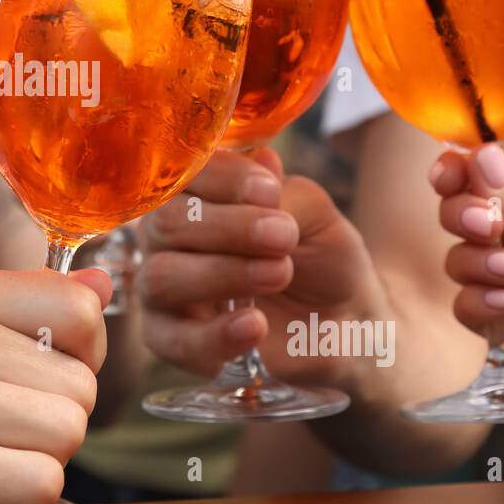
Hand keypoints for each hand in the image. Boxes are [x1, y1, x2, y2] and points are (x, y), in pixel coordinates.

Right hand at [0, 263, 110, 503]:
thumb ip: (9, 303)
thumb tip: (104, 286)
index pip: (74, 305)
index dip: (85, 349)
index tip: (53, 374)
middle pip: (78, 382)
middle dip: (56, 417)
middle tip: (6, 433)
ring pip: (67, 432)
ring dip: (41, 460)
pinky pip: (36, 484)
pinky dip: (19, 498)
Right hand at [136, 148, 387, 383]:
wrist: (342, 321)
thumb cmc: (320, 256)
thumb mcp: (317, 215)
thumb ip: (286, 194)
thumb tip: (263, 164)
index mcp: (197, 192)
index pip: (183, 172)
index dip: (224, 178)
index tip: (270, 192)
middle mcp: (168, 234)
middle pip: (165, 223)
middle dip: (228, 228)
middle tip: (283, 238)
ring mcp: (161, 286)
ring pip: (161, 277)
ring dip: (223, 274)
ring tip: (279, 275)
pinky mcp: (169, 338)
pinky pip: (169, 340)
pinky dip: (213, 335)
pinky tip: (255, 326)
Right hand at [431, 144, 503, 448]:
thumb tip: (475, 156)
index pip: (490, 173)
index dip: (460, 171)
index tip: (445, 178)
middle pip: (462, 211)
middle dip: (463, 216)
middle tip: (488, 229)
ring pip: (459, 257)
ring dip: (475, 263)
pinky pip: (467, 306)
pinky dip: (477, 303)